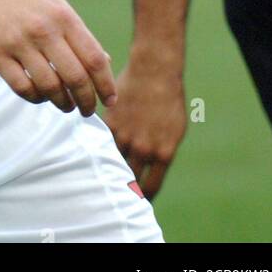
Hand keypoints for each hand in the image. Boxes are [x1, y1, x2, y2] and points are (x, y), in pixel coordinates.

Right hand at [0, 0, 116, 115]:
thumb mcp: (54, 2)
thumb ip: (77, 32)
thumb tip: (105, 63)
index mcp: (62, 15)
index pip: (94, 58)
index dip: (105, 84)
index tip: (109, 99)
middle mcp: (43, 29)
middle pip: (75, 78)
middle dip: (86, 101)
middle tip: (87, 110)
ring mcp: (18, 42)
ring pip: (50, 88)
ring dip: (62, 103)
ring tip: (65, 105)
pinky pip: (22, 88)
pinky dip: (35, 98)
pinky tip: (39, 96)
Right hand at [104, 48, 186, 197]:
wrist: (154, 71)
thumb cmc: (169, 100)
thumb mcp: (174, 132)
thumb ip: (161, 153)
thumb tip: (148, 172)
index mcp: (163, 154)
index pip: (150, 188)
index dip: (144, 198)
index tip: (139, 201)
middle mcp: (143, 149)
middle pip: (129, 180)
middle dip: (125, 188)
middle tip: (119, 191)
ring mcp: (125, 135)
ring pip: (112, 163)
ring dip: (109, 168)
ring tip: (105, 173)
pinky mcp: (110, 122)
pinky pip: (102, 142)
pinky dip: (101, 147)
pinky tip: (97, 150)